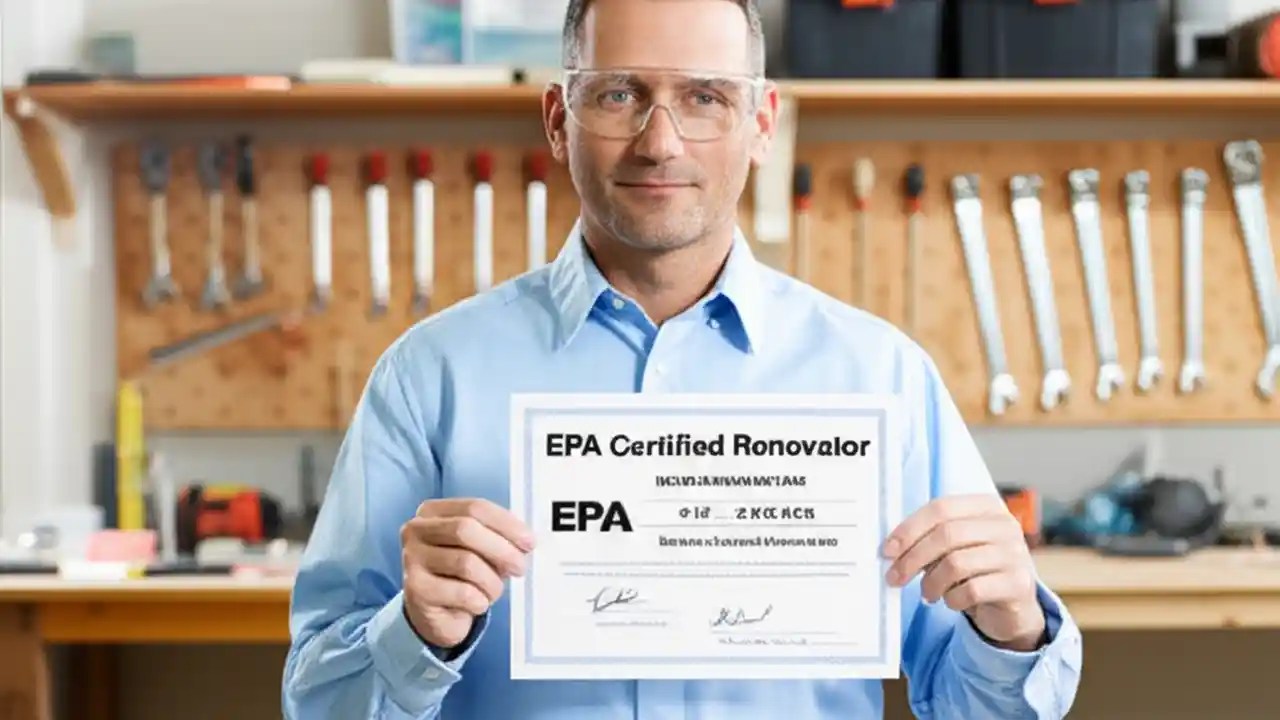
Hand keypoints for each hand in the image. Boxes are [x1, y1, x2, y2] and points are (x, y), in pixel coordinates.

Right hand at [400, 498, 534, 648]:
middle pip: (466, 530)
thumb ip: (497, 537)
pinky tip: (478, 603)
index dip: (506, 523)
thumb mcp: (479, 549)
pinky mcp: (416, 590)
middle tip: (520, 567)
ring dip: (491, 581)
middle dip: (501, 549)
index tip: (528, 541)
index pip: (475, 507)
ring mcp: (412, 559)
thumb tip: (524, 540)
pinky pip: (462, 592)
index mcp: (433, 512)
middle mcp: (416, 530)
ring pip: (466, 563)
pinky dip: (480, 600)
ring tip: (494, 590)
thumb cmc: (461, 575)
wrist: (437, 614)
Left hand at [882, 494, 1044, 650]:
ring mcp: (1015, 554)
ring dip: (932, 583)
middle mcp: (1005, 525)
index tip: (887, 550)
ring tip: (927, 592)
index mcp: (987, 506)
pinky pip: (972, 590)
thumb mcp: (955, 548)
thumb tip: (892, 549)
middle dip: (913, 558)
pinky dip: (952, 599)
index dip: (909, 529)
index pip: (941, 508)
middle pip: (947, 535)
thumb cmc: (977, 571)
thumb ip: (929, 540)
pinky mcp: (1018, 584)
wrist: (1014, 607)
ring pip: (957, 564)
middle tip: (895, 577)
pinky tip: (952, 601)